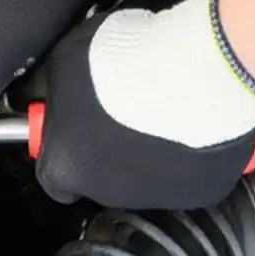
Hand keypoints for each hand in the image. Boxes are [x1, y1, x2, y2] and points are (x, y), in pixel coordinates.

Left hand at [34, 0, 254, 208]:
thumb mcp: (66, 59)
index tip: (75, 127)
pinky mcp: (201, 192)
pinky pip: (188, 174)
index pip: (53, 172)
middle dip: (110, 147)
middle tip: (123, 109)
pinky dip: (188, 154)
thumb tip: (66, 87)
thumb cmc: (128, 63)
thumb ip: (60, 88)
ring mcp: (158, 196)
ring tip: (162, 109)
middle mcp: (109, 192)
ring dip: (149, 151)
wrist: (194, 69)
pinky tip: (191, 122)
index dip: (66, 145)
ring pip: (146, 178)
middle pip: (101, 176)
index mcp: (67, 166)